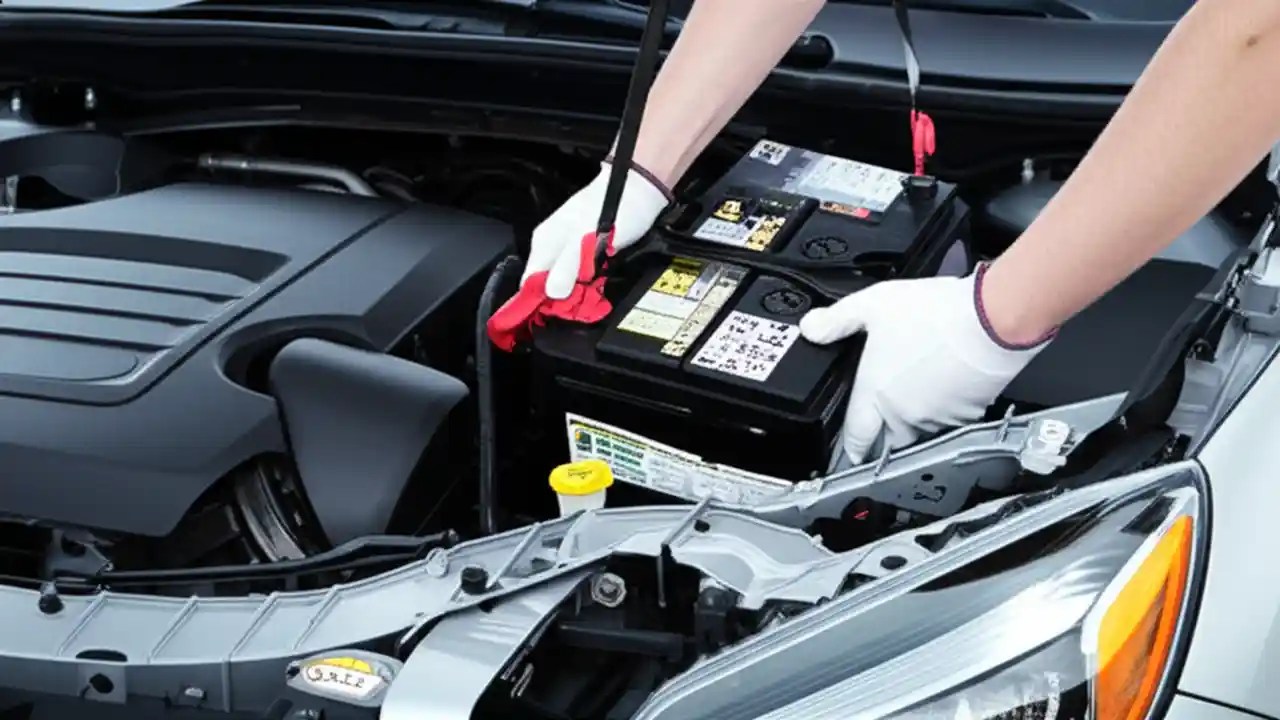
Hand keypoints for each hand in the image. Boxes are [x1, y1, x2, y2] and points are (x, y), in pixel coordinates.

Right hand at [523, 161, 670, 298]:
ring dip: (577, 292)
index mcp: (544, 242)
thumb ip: (567, 267)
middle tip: (582, 305)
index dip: (541, 301)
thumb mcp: (586, 241)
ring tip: (592, 295)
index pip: (529, 283)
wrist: (639, 191)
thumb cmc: (615, 211)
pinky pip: (579, 274)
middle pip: (547, 284)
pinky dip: (587, 282)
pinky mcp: (584, 250)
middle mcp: (551, 246)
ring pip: (564, 281)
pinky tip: (598, 283)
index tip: (559, 313)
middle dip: (562, 299)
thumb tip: (553, 294)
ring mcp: (568, 248)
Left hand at [799, 265, 1052, 464]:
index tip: (850, 452)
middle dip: (883, 433)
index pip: (856, 437)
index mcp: (875, 393)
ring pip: (919, 433)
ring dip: (915, 421)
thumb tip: (811, 329)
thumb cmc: (936, 314)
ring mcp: (937, 418)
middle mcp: (903, 414)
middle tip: (884, 415)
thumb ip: (838, 319)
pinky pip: (949, 423)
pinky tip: (946, 385)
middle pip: (888, 440)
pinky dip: (944, 411)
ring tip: (918, 390)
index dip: (850, 448)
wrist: (990, 320)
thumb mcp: (873, 305)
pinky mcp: (966, 415)